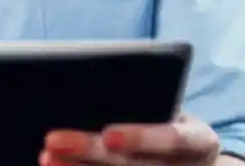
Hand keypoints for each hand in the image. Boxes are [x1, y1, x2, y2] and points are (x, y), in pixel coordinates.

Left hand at [41, 114, 221, 164]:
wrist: (193, 160)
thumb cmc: (168, 120)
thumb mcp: (168, 107)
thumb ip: (141, 101)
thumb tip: (80, 86)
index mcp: (198, 141)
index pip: (172, 139)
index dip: (141, 138)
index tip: (109, 136)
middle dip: (91, 153)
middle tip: (53, 140)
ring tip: (46, 159)